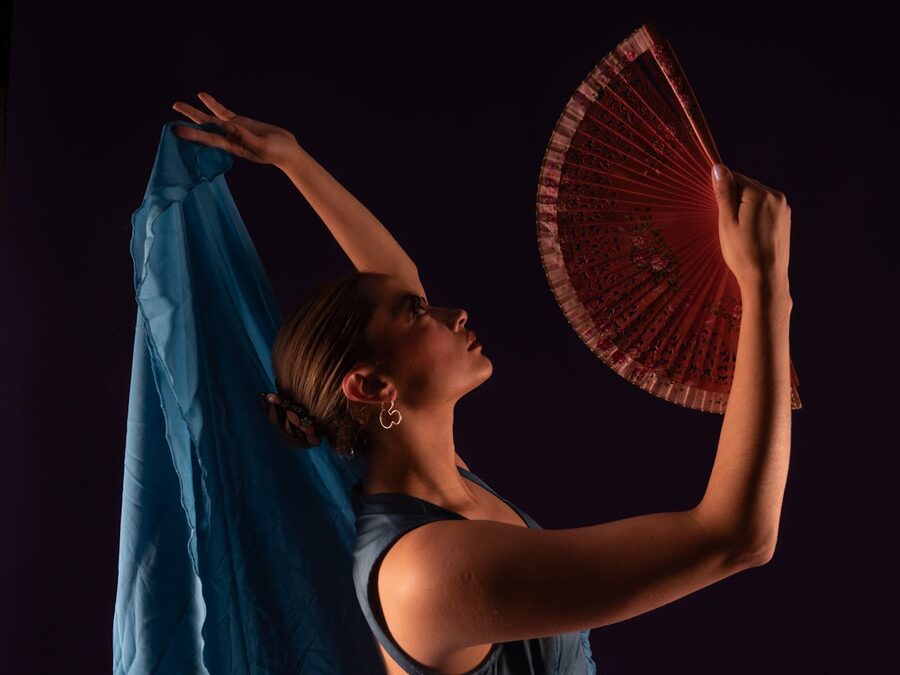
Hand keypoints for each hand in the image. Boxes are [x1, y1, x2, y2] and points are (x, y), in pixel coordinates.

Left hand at [171, 92, 299, 168]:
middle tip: (173, 114)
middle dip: (188, 121)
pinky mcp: (240, 122)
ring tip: (177, 105)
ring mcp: (233, 129)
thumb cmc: (276, 152)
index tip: (176, 131)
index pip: (208, 139)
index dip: (192, 134)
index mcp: (232, 146)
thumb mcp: (262, 146)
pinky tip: (203, 96)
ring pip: (210, 119)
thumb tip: (227, 126)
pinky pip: (223, 112)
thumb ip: (245, 137)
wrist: (287, 151)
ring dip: (194, 112)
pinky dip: (213, 104)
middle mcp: (228, 138)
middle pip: (204, 128)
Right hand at [710, 164, 791, 295]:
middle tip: (728, 225)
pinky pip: (765, 209)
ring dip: (744, 208)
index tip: (718, 211)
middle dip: (734, 200)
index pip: (735, 178)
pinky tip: (750, 235)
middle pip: (747, 187)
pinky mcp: (785, 220)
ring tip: (739, 232)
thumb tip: (718, 168)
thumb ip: (724, 193)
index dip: (722, 192)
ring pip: (756, 198)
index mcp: (760, 194)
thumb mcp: (727, 221)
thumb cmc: (742, 252)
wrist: (766, 279)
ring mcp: (783, 208)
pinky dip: (754, 216)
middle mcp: (776, 196)